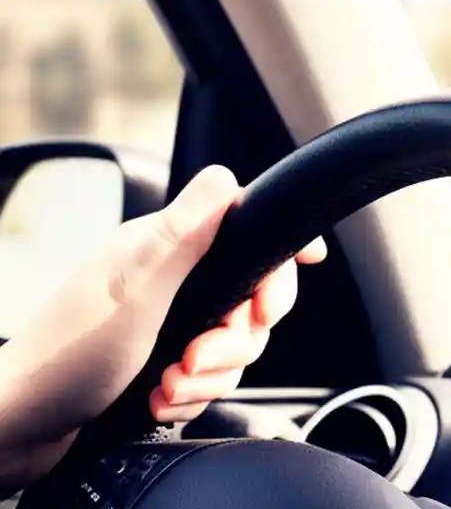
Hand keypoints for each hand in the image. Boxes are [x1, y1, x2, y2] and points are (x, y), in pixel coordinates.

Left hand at [0, 166, 322, 494]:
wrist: (19, 428)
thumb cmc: (66, 356)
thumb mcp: (135, 289)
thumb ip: (184, 234)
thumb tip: (224, 175)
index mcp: (163, 248)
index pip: (247, 235)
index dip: (274, 270)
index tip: (270, 304)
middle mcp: (168, 278)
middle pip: (249, 302)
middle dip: (235, 341)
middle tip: (197, 358)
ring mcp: (167, 320)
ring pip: (232, 345)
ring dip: (209, 376)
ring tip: (169, 386)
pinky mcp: (162, 358)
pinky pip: (209, 376)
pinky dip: (191, 394)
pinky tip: (159, 401)